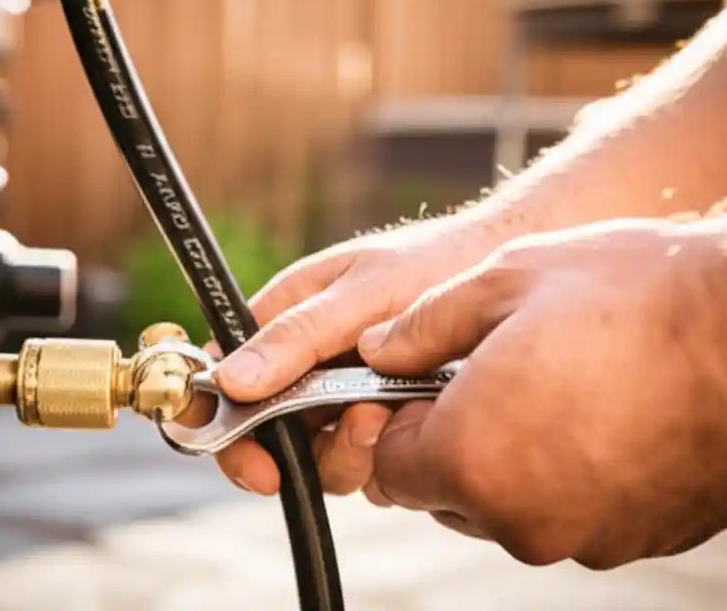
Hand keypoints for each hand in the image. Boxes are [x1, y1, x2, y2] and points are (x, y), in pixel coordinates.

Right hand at [194, 210, 513, 496]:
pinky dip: (388, 458)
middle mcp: (303, 367)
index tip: (259, 466)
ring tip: (391, 411)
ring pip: (322, 459)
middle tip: (359, 431)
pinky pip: (369, 466)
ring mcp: (342, 398)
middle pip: (271, 437)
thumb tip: (229, 380)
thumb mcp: (361, 291)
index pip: (221, 385)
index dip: (225, 430)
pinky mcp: (382, 422)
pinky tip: (416, 419)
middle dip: (307, 453)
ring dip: (354, 453)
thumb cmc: (429, 261)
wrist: (505, 274)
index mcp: (279, 324)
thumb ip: (297, 336)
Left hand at [360, 217, 726, 568]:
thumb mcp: (505, 279)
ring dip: (517, 456)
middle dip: (453, 438)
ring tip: (561, 381)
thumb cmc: (636, 293)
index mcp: (473, 461)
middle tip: (492, 372)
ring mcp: (592, 538)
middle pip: (449, 493)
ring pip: (516, 505)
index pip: (388, 467)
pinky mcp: (645, 538)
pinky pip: (582, 511)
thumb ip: (421, 325)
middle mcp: (525, 521)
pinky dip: (579, 472)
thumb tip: (376, 350)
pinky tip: (613, 409)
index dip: (392, 419)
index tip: (416, 381)